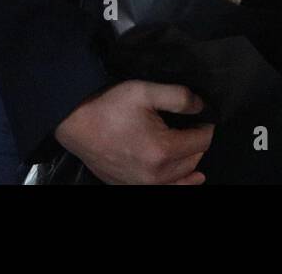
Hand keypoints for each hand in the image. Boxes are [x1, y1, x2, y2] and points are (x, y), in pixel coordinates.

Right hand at [53, 80, 213, 184]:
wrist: (75, 122)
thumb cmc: (110, 105)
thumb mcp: (146, 91)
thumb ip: (180, 97)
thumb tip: (202, 106)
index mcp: (162, 150)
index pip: (203, 141)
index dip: (206, 125)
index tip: (202, 115)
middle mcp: (155, 175)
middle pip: (194, 160)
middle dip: (198, 143)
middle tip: (191, 127)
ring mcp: (141, 184)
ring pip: (181, 178)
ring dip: (188, 162)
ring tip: (190, 148)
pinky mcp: (129, 186)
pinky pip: (163, 188)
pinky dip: (176, 182)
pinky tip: (186, 178)